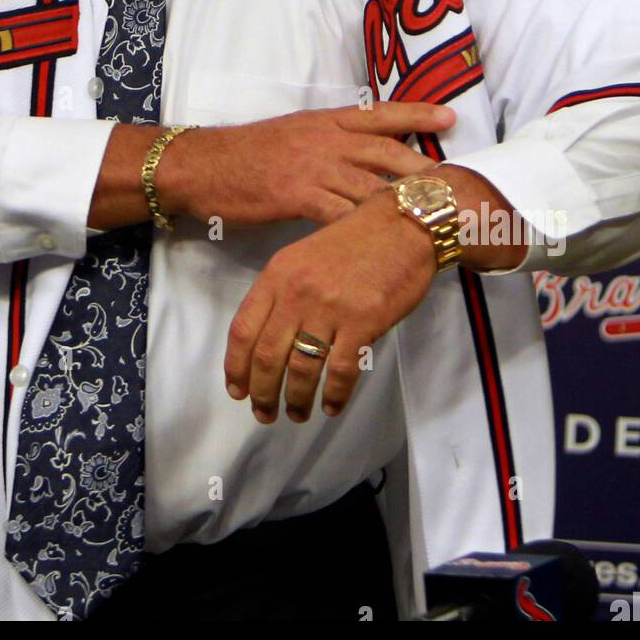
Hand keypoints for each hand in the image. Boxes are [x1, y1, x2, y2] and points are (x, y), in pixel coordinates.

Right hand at [156, 100, 455, 227]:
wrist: (202, 165)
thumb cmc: (245, 153)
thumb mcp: (292, 133)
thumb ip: (327, 140)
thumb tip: (359, 152)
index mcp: (324, 120)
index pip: (379, 113)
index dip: (416, 113)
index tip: (449, 116)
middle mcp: (324, 139)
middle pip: (386, 151)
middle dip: (423, 167)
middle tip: (457, 182)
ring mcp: (312, 167)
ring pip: (370, 184)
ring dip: (402, 202)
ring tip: (433, 217)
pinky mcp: (298, 195)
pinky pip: (341, 213)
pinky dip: (365, 226)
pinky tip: (384, 240)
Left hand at [223, 186, 436, 424]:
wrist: (402, 225)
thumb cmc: (355, 241)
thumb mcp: (304, 257)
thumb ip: (283, 293)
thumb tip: (269, 341)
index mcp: (277, 274)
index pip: (243, 329)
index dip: (236, 367)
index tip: (238, 391)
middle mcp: (297, 292)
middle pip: (267, 356)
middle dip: (262, 393)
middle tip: (265, 414)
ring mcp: (330, 307)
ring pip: (301, 368)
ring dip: (296, 399)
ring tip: (297, 414)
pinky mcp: (363, 320)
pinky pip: (340, 369)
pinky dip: (333, 394)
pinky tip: (331, 406)